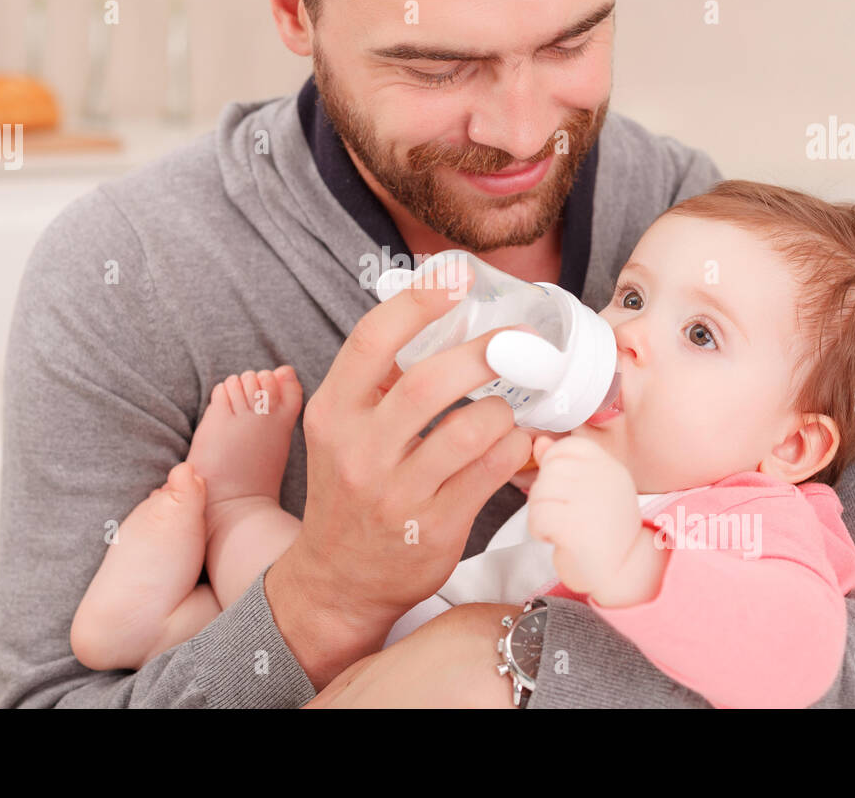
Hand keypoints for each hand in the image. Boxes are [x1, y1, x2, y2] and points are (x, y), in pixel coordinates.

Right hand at [266, 261, 532, 688]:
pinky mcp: (435, 527)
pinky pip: (492, 471)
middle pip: (428, 382)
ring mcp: (396, 493)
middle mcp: (359, 450)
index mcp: (334, 412)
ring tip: (510, 407)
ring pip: (470, 428)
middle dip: (485, 352)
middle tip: (520, 339)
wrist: (338, 579)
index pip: (370, 340)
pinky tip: (517, 441)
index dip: (417, 301)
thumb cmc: (350, 490)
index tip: (457, 275)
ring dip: (504, 408)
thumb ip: (378, 382)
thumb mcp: (341, 431)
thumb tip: (443, 313)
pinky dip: (515, 446)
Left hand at [527, 435, 642, 599]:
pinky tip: (561, 539)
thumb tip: (539, 442)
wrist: (623, 572)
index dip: (556, 470)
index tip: (570, 493)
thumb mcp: (588, 488)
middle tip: (568, 514)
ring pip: (539, 493)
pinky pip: (537, 517)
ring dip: (544, 514)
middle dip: (547, 495)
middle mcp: (603, 477)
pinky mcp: (574, 527)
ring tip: (566, 527)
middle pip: (548, 470)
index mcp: (608, 465)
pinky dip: (541, 532)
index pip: (564, 447)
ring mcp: (590, 501)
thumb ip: (562, 462)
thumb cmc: (604, 530)